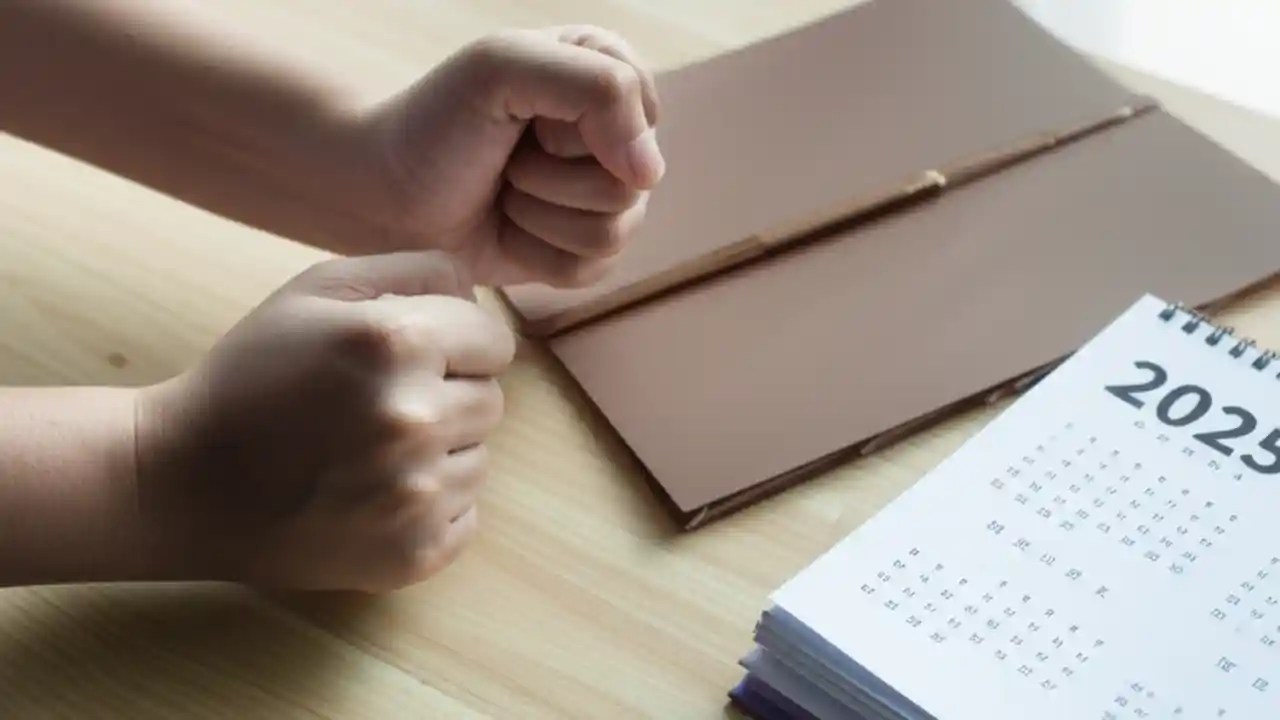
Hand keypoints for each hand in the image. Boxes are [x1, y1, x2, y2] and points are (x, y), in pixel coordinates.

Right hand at [134, 252, 513, 592]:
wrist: (179, 482)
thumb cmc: (251, 374)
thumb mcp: (316, 289)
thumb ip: (413, 271)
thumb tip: (477, 292)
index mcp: (399, 342)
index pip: (494, 340)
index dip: (456, 343)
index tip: (414, 357)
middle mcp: (418, 418)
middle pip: (490, 400)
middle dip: (446, 395)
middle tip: (378, 406)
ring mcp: (418, 494)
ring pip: (480, 459)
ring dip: (440, 452)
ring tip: (369, 451)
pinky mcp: (413, 553)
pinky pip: (466, 516)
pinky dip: (431, 507)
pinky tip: (373, 495)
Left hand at [359, 25, 663, 287]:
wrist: (383, 193)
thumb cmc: (435, 121)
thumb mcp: (505, 66)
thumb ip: (597, 90)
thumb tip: (649, 175)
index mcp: (605, 69)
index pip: (640, 108)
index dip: (580, 125)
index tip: (527, 115)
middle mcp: (615, 132)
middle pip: (631, 182)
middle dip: (553, 179)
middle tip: (506, 161)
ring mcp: (603, 194)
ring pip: (615, 231)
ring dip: (541, 217)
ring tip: (503, 192)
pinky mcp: (585, 249)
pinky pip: (594, 269)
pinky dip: (538, 255)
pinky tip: (507, 229)